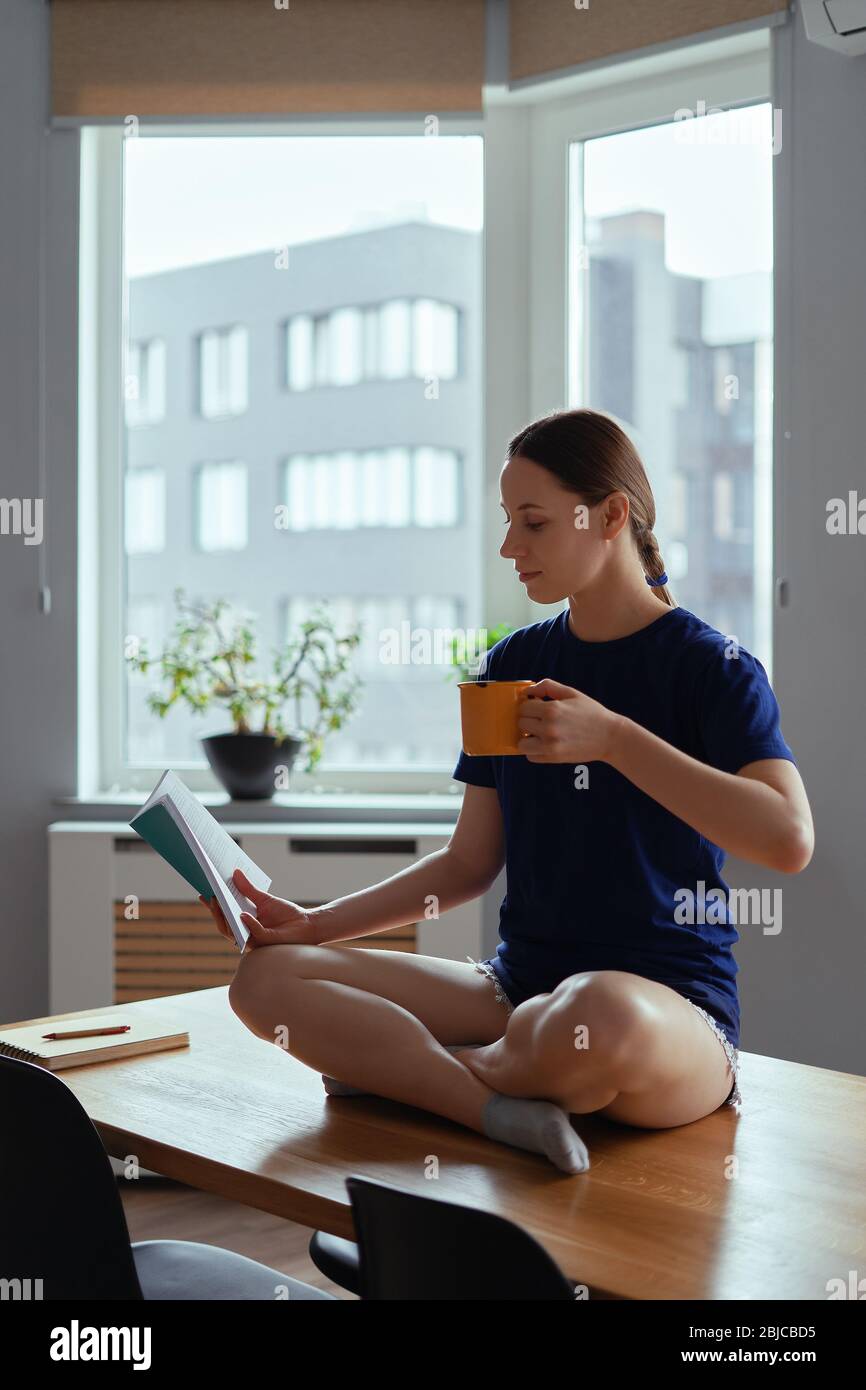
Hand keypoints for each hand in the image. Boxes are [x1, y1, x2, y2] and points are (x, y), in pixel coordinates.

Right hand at [199, 868, 319, 950]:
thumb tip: (235, 873)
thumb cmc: (286, 915)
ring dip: (227, 917)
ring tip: (220, 901)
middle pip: (224, 925)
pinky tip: (243, 913)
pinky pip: (253, 934)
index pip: (224, 916)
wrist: (306, 925)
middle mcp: (246, 934)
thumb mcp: (265, 899)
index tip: (202, 892)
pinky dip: (248, 923)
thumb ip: (248, 889)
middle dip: (216, 911)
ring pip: (234, 932)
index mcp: (244, 924)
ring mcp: (254, 941)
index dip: (212, 907)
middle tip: (211, 895)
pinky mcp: (266, 943)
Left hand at [517, 678, 623, 763]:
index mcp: (552, 709)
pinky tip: (546, 743)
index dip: (529, 706)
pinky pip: (531, 756)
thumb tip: (527, 691)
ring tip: (539, 734)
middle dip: (529, 720)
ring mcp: (550, 745)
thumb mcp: (571, 693)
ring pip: (521, 743)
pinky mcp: (554, 758)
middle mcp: (548, 728)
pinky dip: (535, 751)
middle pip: (521, 724)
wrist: (610, 736)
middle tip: (541, 720)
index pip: (523, 708)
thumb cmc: (590, 713)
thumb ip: (548, 686)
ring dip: (527, 738)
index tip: (537, 707)